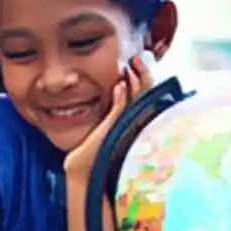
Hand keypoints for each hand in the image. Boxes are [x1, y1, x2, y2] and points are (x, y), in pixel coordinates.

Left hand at [63, 52, 153, 177]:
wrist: (83, 171)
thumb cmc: (93, 152)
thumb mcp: (108, 127)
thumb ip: (116, 111)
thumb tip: (119, 88)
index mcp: (134, 122)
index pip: (146, 95)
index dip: (144, 77)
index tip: (136, 62)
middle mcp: (134, 125)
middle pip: (147, 95)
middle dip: (143, 74)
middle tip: (135, 59)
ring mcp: (125, 128)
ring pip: (137, 100)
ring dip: (134, 80)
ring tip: (130, 66)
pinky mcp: (112, 131)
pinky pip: (120, 111)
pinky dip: (122, 97)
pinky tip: (119, 85)